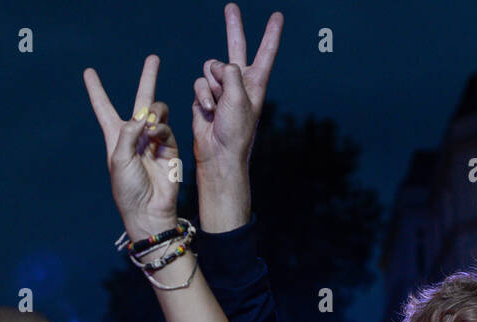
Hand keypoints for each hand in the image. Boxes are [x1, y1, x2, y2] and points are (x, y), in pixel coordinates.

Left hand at [83, 55, 179, 239]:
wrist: (149, 210)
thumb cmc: (128, 189)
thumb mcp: (119, 159)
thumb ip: (128, 132)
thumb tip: (145, 115)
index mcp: (115, 137)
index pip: (104, 107)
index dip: (96, 89)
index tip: (88, 72)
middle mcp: (135, 135)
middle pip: (141, 101)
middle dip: (148, 78)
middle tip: (154, 58)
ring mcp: (153, 140)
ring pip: (157, 111)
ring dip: (154, 111)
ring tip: (150, 124)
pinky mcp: (169, 148)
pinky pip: (166, 127)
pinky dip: (161, 127)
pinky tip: (155, 135)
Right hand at [192, 4, 282, 172]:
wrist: (218, 153)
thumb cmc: (235, 130)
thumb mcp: (240, 97)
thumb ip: (230, 72)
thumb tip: (216, 66)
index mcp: (256, 82)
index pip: (266, 52)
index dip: (271, 34)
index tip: (277, 16)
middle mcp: (239, 81)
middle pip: (236, 47)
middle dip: (233, 26)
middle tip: (230, 7)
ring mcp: (221, 88)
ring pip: (210, 67)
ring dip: (212, 85)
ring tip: (218, 105)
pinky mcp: (204, 96)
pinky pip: (200, 82)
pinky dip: (203, 95)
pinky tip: (208, 111)